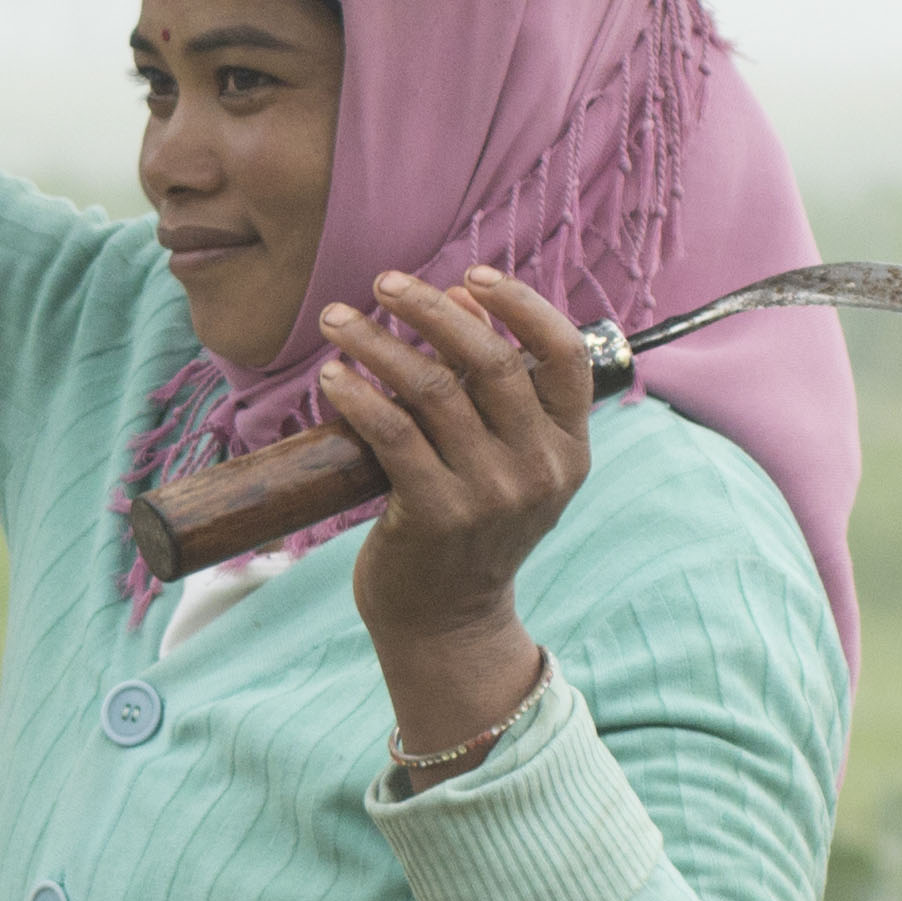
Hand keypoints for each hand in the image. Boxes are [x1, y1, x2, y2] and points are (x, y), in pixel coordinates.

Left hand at [313, 266, 603, 783]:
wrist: (449, 623)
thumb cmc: (470, 527)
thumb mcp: (508, 462)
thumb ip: (496, 391)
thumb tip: (462, 297)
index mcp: (570, 448)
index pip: (564, 355)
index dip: (521, 306)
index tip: (470, 277)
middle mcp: (540, 468)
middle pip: (491, 362)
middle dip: (430, 310)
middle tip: (383, 283)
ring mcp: (492, 494)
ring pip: (432, 389)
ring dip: (376, 342)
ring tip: (336, 320)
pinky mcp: (437, 514)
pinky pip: (392, 433)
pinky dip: (358, 394)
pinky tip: (332, 376)